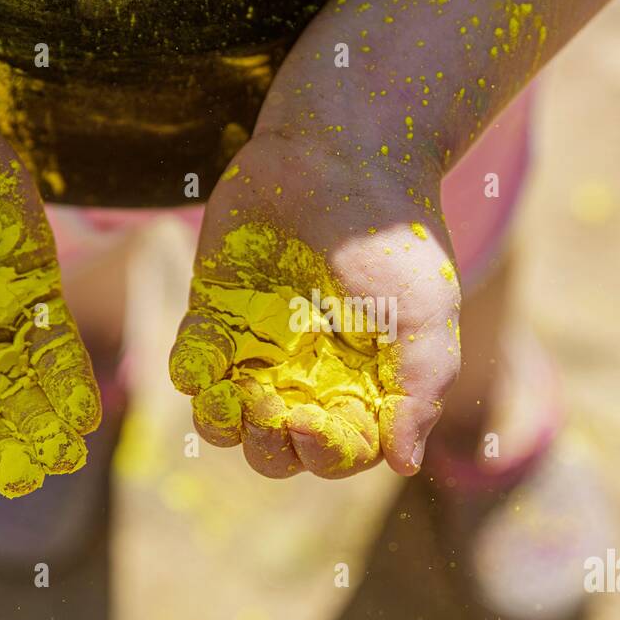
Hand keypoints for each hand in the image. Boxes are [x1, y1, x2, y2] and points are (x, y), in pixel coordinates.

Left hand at [169, 129, 461, 478]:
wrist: (341, 154)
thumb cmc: (396, 236)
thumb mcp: (427, 315)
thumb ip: (421, 390)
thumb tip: (408, 465)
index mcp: (361, 388)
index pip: (340, 452)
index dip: (326, 455)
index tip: (314, 425)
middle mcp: (307, 378)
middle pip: (279, 449)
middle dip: (270, 448)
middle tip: (271, 415)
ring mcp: (258, 348)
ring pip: (228, 420)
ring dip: (224, 427)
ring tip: (229, 403)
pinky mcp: (216, 313)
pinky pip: (194, 364)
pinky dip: (192, 374)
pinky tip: (205, 361)